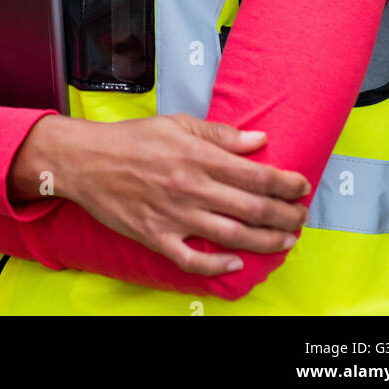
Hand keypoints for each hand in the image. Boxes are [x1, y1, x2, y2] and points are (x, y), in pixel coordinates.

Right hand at [9, 112, 309, 275]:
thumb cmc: (131, 139)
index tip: (301, 185)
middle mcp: (191, 187)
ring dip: (265, 242)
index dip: (285, 183)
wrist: (86, 160)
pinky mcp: (156, 237)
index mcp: (197, 156)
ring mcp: (174, 216)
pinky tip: (236, 263)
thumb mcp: (177, 123)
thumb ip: (220, 134)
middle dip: (285, 216)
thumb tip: (258, 142)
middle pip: (252, 209)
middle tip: (301, 217)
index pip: (255, 175)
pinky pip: (191, 259)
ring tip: (285, 241)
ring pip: (231, 236)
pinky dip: (217, 265)